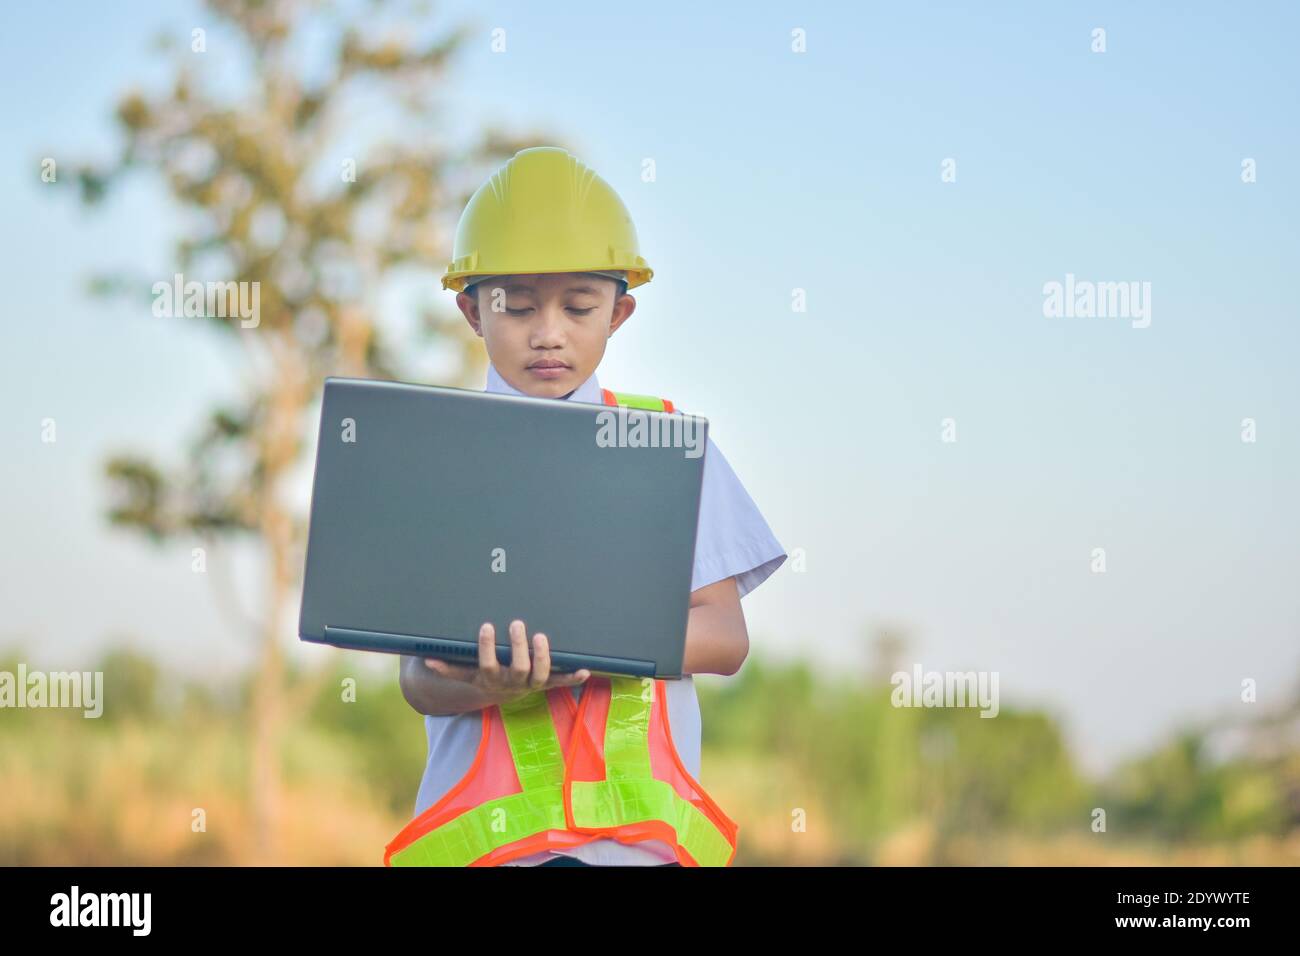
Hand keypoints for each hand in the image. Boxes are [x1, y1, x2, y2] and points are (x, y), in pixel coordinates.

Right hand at [424, 620, 590, 704]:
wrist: (499, 693)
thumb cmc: (481, 674)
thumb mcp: (464, 672)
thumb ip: (448, 666)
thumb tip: (427, 659)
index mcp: (491, 677)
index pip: (487, 664)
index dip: (487, 647)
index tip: (486, 626)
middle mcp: (512, 683)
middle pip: (519, 668)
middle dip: (518, 647)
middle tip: (516, 623)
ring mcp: (531, 684)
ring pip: (540, 675)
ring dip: (544, 657)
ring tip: (541, 636)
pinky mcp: (545, 683)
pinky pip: (560, 682)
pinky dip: (572, 678)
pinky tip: (585, 671)